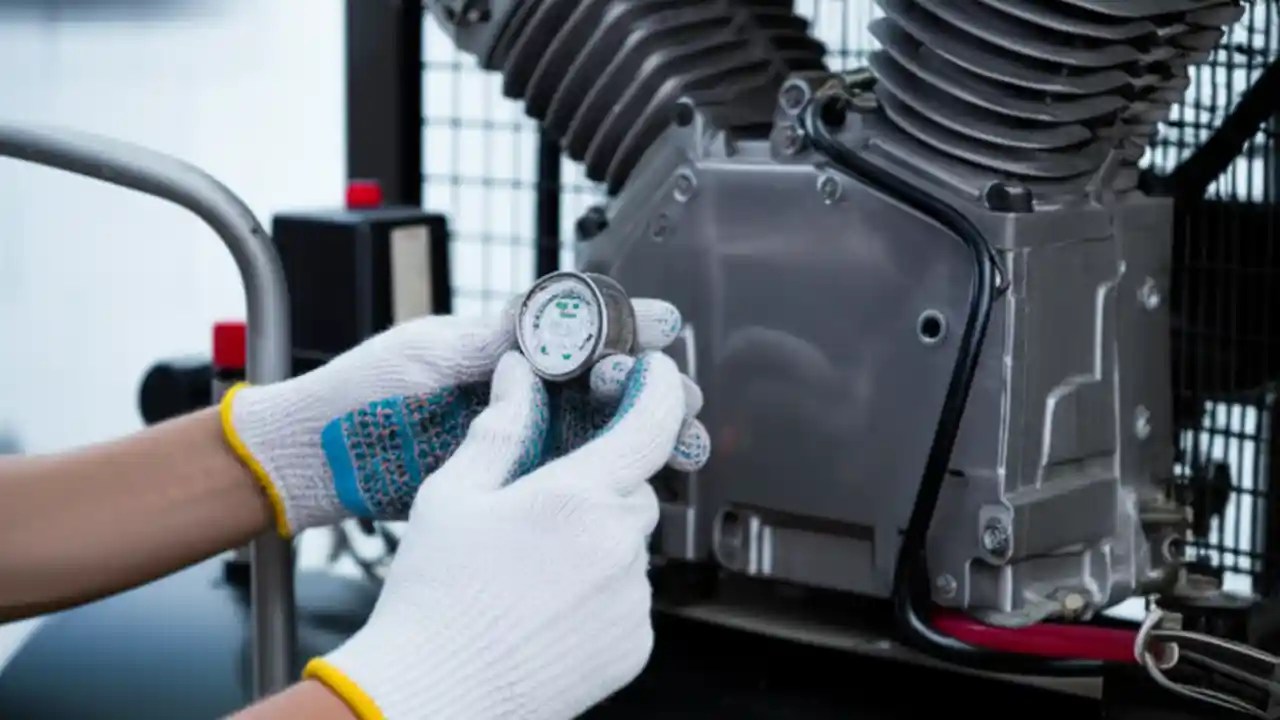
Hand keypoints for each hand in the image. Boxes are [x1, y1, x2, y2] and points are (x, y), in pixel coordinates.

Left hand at [221, 296, 685, 535]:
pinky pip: (565, 476)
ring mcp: (514, 435)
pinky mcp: (506, 478)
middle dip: (649, 390)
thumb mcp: (426, 356)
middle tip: (683, 398)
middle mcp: (516, 388)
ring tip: (680, 445)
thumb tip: (547, 315)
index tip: (664, 330)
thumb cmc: (358, 395)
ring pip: (593, 433)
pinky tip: (635, 483)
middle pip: (600, 386)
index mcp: (501, 346)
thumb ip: (488, 342)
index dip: (624, 330)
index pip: (578, 332)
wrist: (314, 461)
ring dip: (639, 436)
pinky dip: (604, 478)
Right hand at [304, 350, 701, 719]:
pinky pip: (630, 599)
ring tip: (530, 573)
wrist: (434, 697)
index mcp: (577, 498)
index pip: (649, 426)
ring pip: (630, 548)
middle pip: (634, 492)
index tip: (655, 377)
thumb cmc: (435, 597)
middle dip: (600, 487)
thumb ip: (499, 429)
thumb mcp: (453, 495)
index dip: (659, 392)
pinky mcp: (635, 646)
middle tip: (541, 508)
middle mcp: (619, 547)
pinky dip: (601, 593)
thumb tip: (519, 375)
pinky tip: (546, 608)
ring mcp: (632, 602)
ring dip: (598, 543)